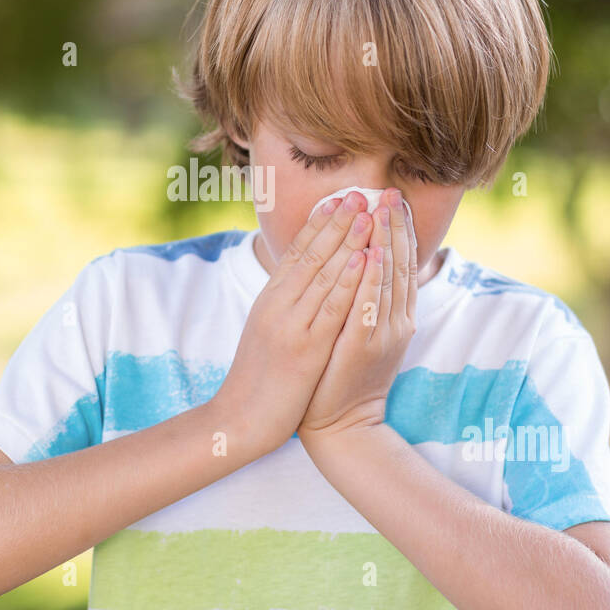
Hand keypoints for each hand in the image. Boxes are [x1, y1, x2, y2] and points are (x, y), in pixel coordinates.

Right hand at [212, 191, 374, 454]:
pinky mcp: (304, 348)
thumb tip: (304, 281)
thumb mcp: (268, 331)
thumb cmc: (259, 379)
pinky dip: (347, 280)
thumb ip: (285, 305)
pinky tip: (363, 258)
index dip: (320, 222)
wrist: (240, 419)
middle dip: (338, 220)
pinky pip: (330, 308)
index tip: (340, 197)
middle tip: (361, 190)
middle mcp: (278, 304)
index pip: (297, 251)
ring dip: (348, 239)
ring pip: (324, 274)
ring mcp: (290, 324)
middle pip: (311, 253)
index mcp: (270, 299)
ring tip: (368, 211)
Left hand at [297, 187, 417, 441]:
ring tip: (382, 208)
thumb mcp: (359, 331)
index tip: (392, 197)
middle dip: (395, 226)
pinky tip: (372, 253)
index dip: (398, 229)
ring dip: (386, 241)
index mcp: (394, 315)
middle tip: (391, 191)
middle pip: (400, 264)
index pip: (401, 263)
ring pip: (389, 279)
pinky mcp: (363, 347)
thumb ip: (365, 300)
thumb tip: (360, 263)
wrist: (339, 426)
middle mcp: (395, 321)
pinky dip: (372, 278)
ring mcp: (382, 334)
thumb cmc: (341, 376)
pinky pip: (370, 306)